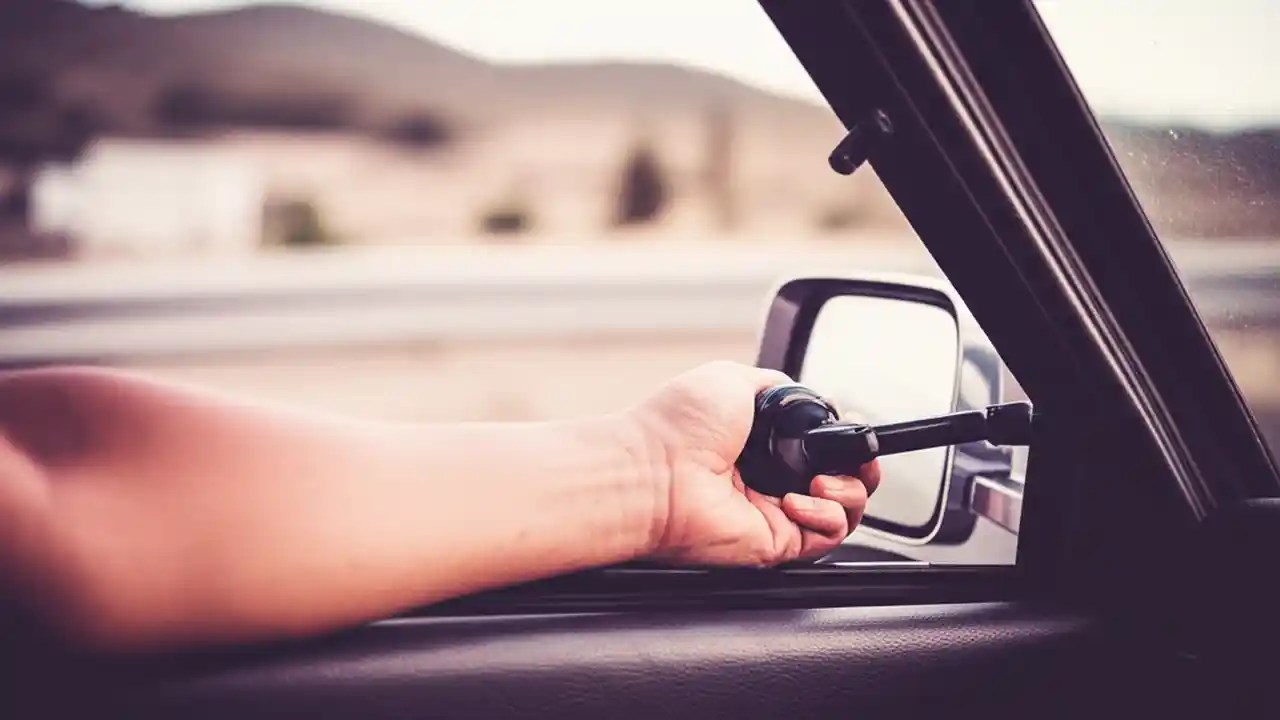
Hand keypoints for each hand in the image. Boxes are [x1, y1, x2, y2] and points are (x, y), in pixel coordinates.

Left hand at [629, 361, 880, 566]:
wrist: (653, 469)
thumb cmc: (677, 426)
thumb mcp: (731, 380)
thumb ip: (774, 385)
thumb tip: (804, 396)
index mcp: (759, 444)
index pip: (820, 448)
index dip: (843, 440)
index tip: (849, 428)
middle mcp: (768, 480)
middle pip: (842, 481)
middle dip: (860, 469)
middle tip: (852, 458)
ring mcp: (772, 512)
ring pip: (843, 512)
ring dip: (850, 492)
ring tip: (822, 481)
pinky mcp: (774, 543)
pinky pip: (825, 537)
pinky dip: (828, 517)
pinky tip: (800, 500)